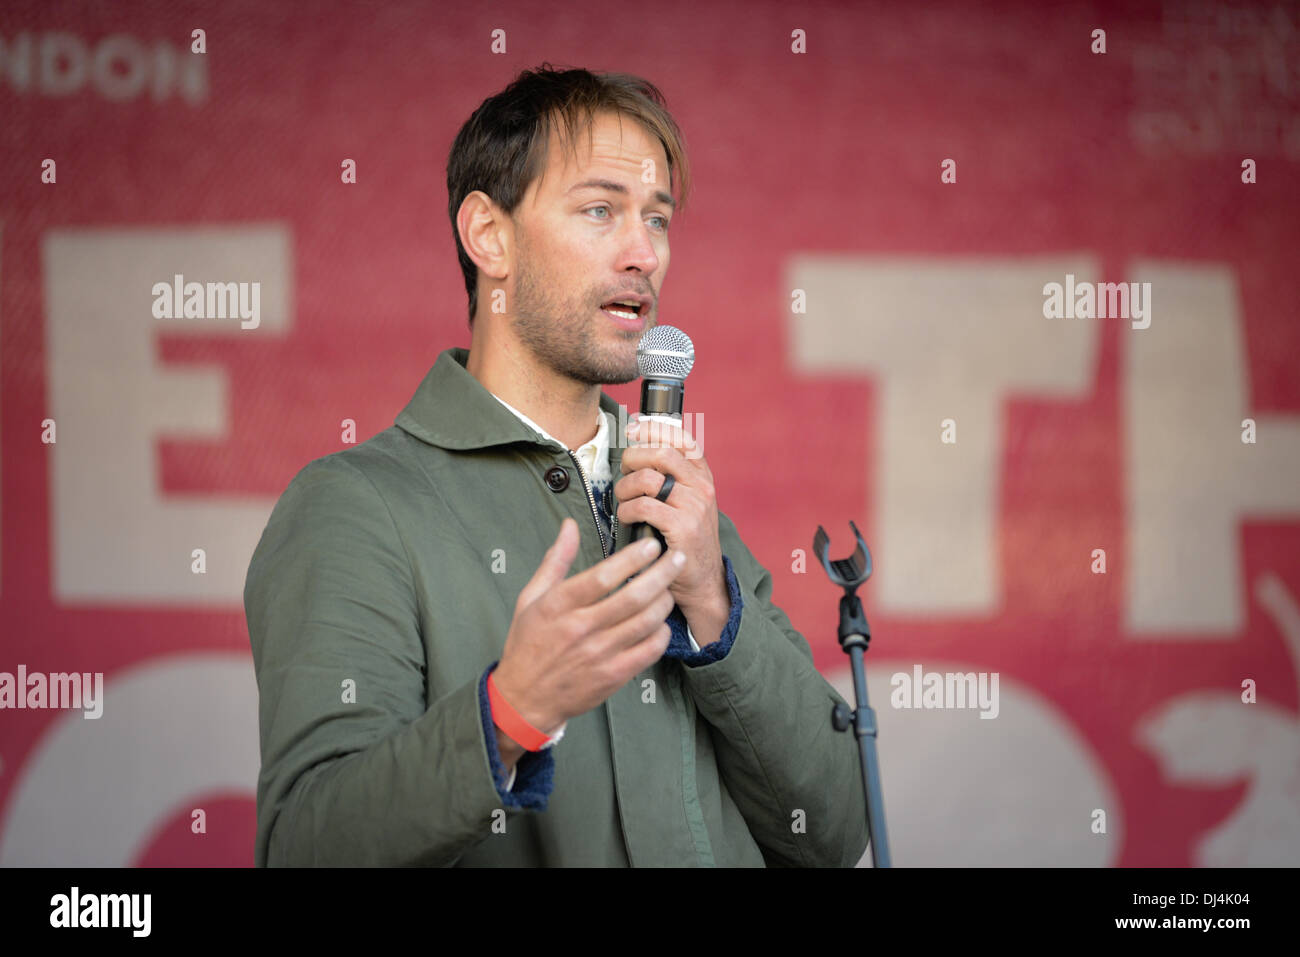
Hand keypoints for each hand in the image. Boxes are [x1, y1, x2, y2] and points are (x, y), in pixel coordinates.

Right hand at [492, 518, 685, 745]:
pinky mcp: (614, 675)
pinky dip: (662, 633)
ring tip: (669, 588)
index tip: (652, 545)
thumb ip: (555, 560)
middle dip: (663, 573)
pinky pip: (650, 650)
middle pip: (634, 596)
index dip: (633, 558)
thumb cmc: (527, 644)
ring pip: (647, 622)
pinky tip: (660, 623)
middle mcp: (582, 628)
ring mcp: (600, 654)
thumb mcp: (530, 597)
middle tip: (678, 558)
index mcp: (559, 605)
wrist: (525, 698)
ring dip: (665, 601)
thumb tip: (570, 525)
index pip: (604, 576)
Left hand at [615, 415, 728, 632]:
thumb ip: (671, 478)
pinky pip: (644, 507)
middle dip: (633, 458)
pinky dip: (627, 511)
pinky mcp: (683, 529)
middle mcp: (702, 488)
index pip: (683, 439)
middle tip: (623, 471)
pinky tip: (627, 518)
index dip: (655, 428)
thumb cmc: (686, 540)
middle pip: (661, 453)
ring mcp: (695, 508)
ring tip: (623, 500)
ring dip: (626, 488)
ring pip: (648, 479)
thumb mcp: (688, 503)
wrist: (703, 581)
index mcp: (703, 477)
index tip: (634, 429)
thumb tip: (639, 447)